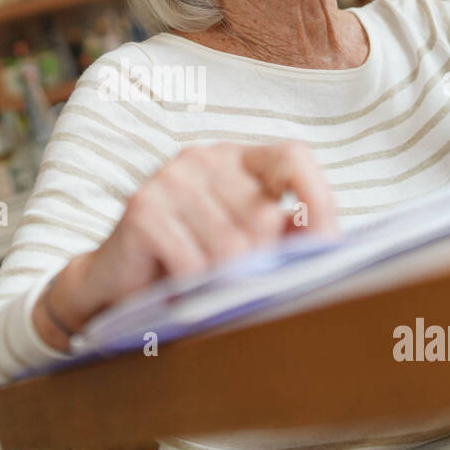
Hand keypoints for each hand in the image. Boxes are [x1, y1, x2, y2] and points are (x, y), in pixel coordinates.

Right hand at [34, 142, 340, 349]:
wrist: (114, 285)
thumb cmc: (189, 266)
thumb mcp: (246, 249)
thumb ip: (288, 239)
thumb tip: (336, 248)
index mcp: (237, 159)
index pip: (293, 157)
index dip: (317, 195)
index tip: (327, 238)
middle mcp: (204, 157)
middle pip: (264, 216)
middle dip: (259, 264)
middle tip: (236, 286)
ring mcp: (171, 178)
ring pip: (232, 248)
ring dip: (222, 285)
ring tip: (204, 291)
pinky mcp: (144, 209)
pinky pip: (195, 265)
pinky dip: (193, 292)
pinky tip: (178, 291)